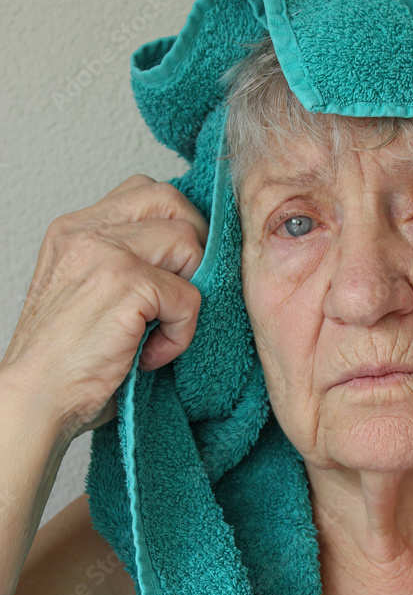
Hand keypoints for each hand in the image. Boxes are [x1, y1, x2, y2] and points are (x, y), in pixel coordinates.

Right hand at [0, 175, 206, 441]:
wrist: (36, 401)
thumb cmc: (67, 363)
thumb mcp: (89, 294)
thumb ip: (124, 263)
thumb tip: (191, 256)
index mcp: (75, 230)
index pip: (146, 192)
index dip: (178, 226)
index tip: (179, 272)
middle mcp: (85, 231)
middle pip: (172, 203)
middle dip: (195, 249)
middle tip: (181, 298)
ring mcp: (105, 254)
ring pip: (189, 244)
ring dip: (188, 295)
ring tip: (161, 331)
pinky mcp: (126, 285)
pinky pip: (189, 297)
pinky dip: (182, 333)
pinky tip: (151, 355)